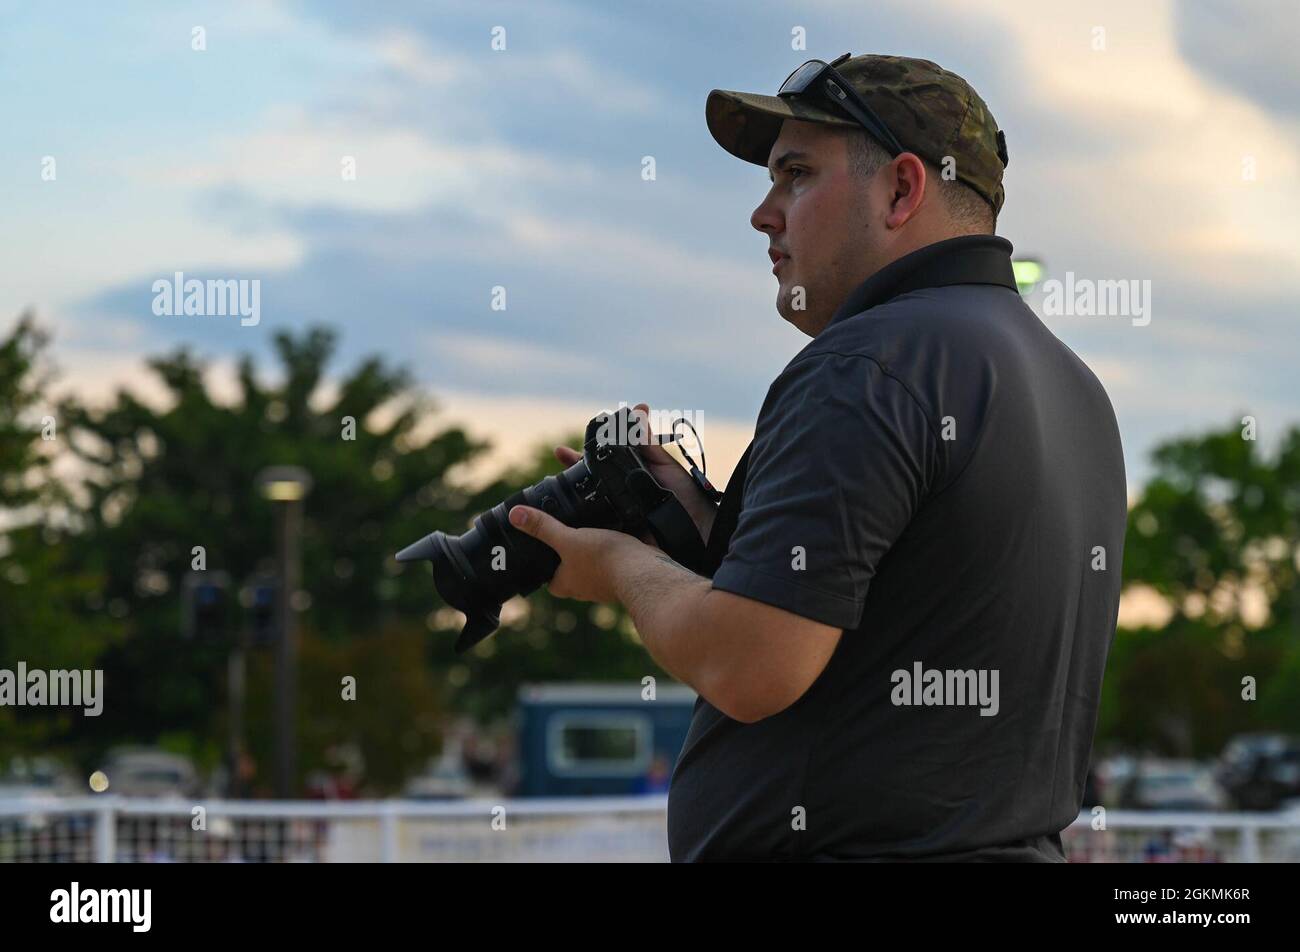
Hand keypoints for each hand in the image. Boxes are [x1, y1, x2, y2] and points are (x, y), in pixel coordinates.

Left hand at [507, 503, 644, 602]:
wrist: (645, 572)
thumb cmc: (604, 560)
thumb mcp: (569, 538)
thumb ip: (544, 527)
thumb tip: (516, 516)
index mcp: (566, 584)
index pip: (547, 578)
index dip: (544, 565)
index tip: (543, 548)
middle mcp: (585, 587)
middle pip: (571, 570)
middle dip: (571, 554)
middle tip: (569, 532)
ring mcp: (607, 582)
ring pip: (596, 564)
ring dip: (596, 550)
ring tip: (594, 526)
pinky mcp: (627, 573)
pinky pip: (618, 559)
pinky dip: (618, 547)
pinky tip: (620, 529)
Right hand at [552, 402, 716, 543]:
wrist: (699, 529)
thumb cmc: (687, 498)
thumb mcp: (664, 465)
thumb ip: (647, 444)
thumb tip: (639, 410)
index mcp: (629, 478)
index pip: (599, 465)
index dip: (580, 458)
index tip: (560, 451)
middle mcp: (619, 497)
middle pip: (588, 484)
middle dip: (571, 471)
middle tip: (559, 455)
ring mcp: (616, 517)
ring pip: (587, 505)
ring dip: (571, 497)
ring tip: (556, 482)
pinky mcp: (617, 537)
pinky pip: (597, 526)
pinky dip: (583, 521)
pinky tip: (568, 512)